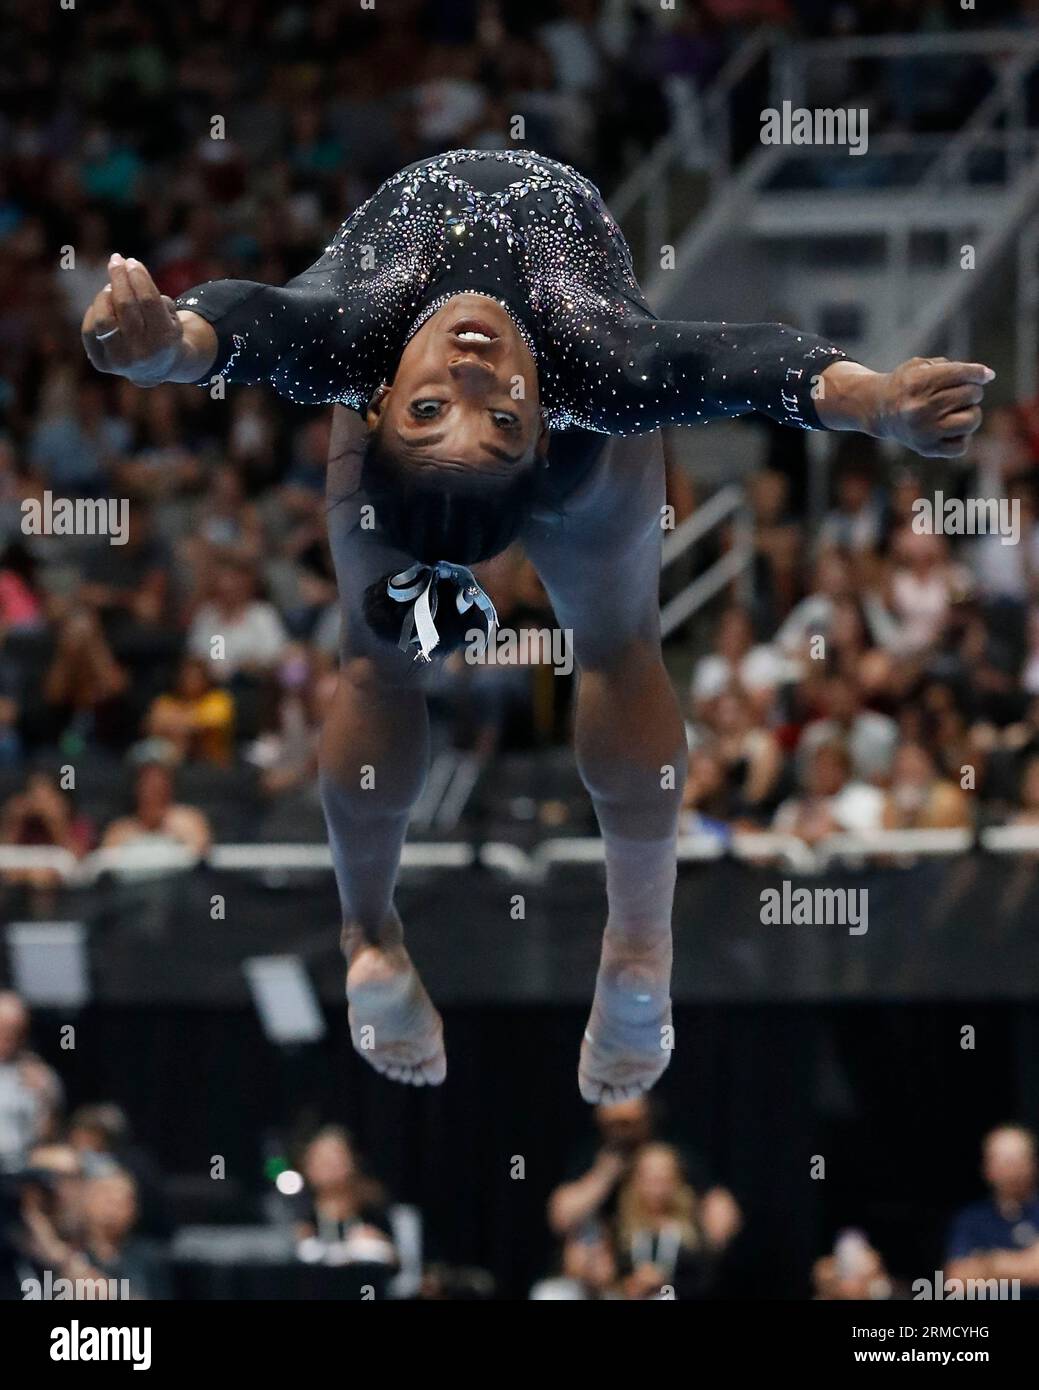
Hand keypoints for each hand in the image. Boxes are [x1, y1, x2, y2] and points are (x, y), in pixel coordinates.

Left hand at [82, 254, 183, 385]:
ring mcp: (120, 361)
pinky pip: (90, 330)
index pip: (147, 300)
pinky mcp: (102, 363)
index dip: (138, 276)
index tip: (131, 261)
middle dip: (119, 278)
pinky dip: (95, 311)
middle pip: (124, 306)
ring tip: (112, 288)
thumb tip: (123, 267)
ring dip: (105, 295)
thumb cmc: (162, 332)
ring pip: (104, 318)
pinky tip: (104, 305)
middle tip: (116, 261)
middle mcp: (142, 354)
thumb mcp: (169, 315)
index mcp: (164, 341)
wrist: (157, 369)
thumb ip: (150, 293)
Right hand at [880, 356, 992, 457]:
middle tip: (959, 393)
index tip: (985, 375)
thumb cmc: (909, 384)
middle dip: (972, 391)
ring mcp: (923, 431)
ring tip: (959, 410)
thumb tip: (988, 376)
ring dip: (971, 413)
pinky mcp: (926, 448)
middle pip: (970, 394)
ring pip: (971, 420)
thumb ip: (955, 368)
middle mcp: (920, 408)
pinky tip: (951, 428)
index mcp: (918, 383)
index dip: (979, 373)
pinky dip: (961, 436)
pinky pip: (961, 445)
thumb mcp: (923, 366)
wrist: (881, 410)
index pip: (962, 374)